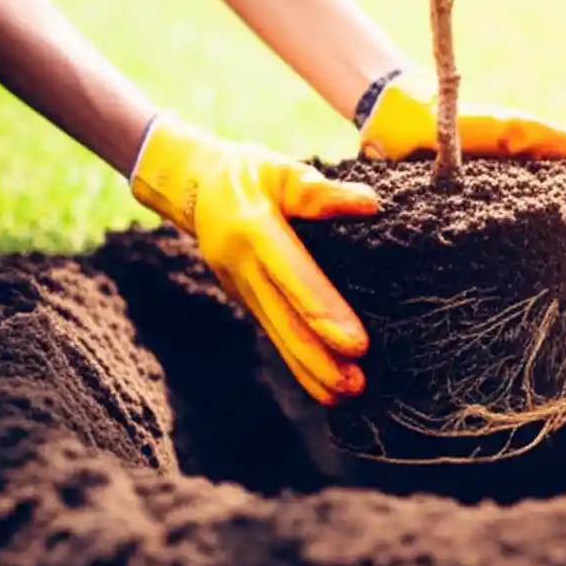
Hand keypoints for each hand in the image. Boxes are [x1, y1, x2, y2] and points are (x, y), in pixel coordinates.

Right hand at [130, 115, 378, 405]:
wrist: (195, 188)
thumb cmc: (249, 173)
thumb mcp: (281, 169)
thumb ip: (321, 191)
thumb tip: (370, 205)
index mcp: (252, 231)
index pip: (293, 277)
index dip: (324, 312)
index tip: (357, 344)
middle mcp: (242, 268)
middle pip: (284, 320)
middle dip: (319, 358)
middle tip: (356, 385)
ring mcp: (241, 289)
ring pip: (277, 336)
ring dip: (310, 370)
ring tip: (345, 397)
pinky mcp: (247, 301)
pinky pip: (275, 334)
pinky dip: (298, 363)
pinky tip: (325, 389)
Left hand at [359, 73, 565, 316]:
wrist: (401, 121)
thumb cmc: (461, 124)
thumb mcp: (509, 128)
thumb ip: (550, 137)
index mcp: (534, 196)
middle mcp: (512, 220)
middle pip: (549, 259)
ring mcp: (480, 236)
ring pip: (516, 275)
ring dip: (541, 301)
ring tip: (559, 327)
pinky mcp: (446, 248)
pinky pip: (473, 278)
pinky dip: (492, 301)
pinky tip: (503, 325)